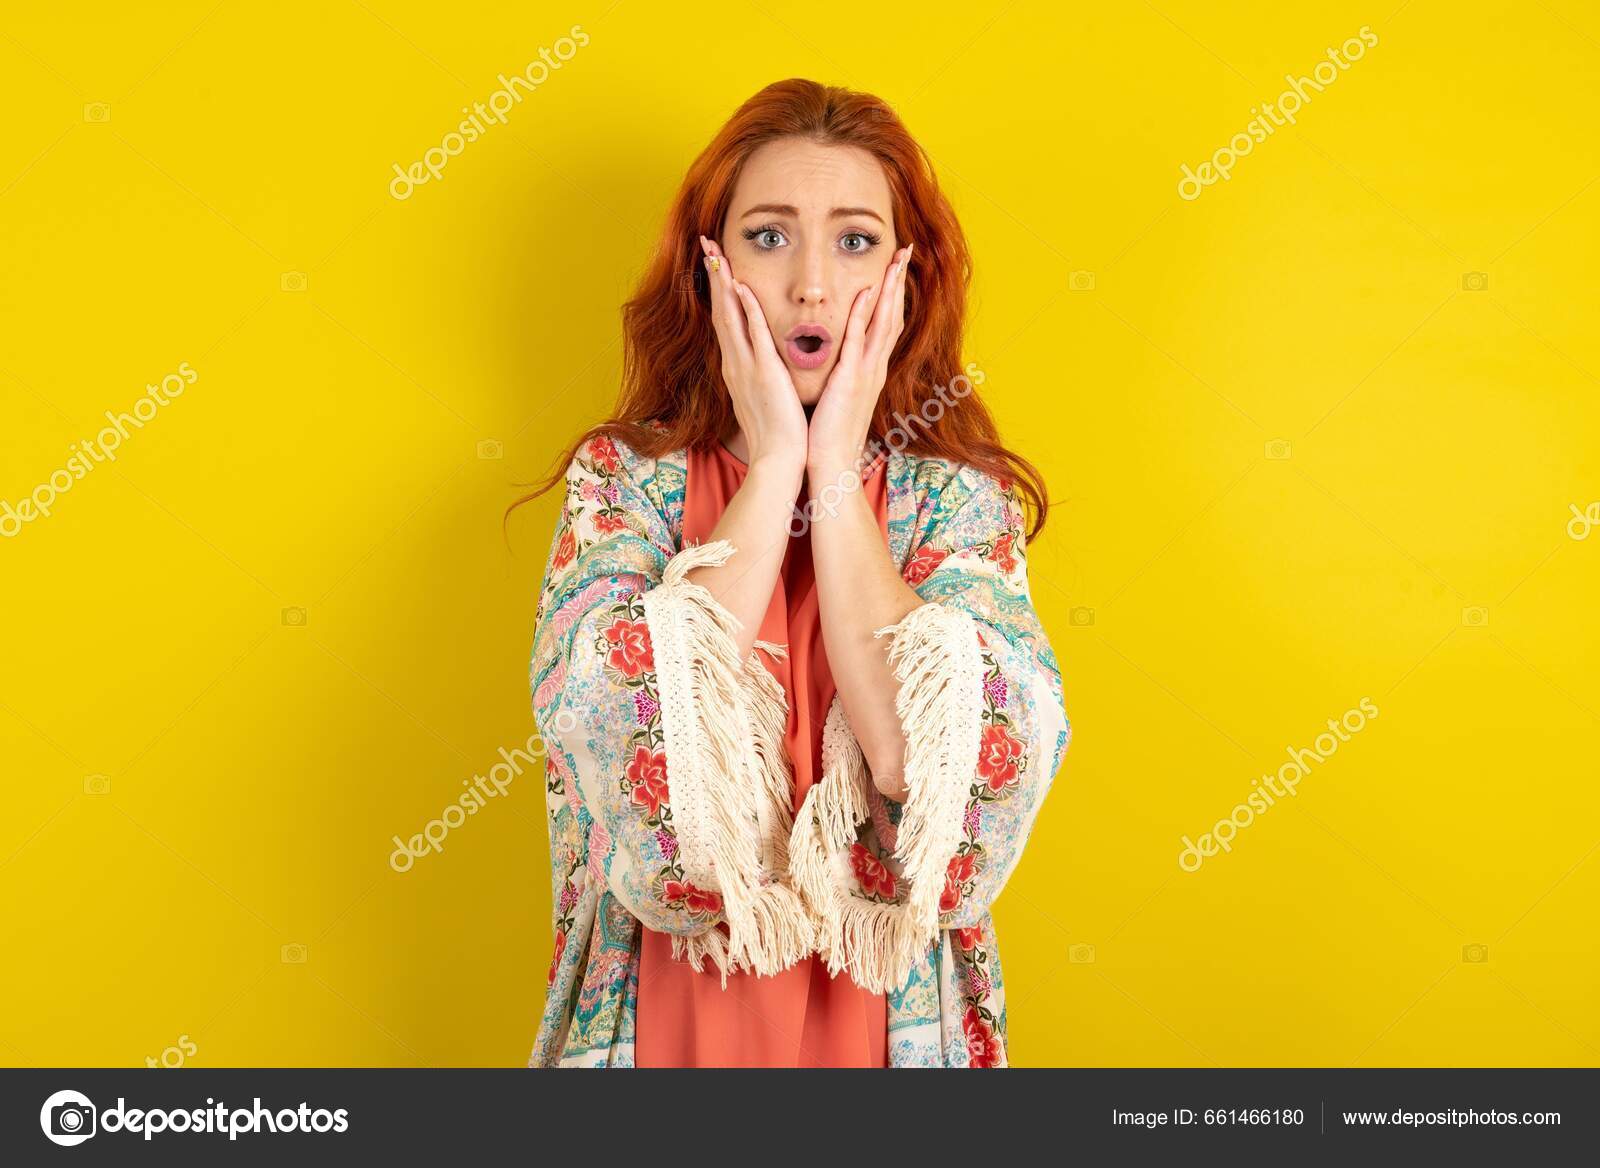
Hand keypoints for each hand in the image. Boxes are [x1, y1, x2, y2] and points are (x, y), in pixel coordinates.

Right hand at [699, 235, 807, 482]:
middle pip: (720, 310)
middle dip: (713, 275)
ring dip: (722, 282)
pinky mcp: (763, 373)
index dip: (718, 290)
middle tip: (706, 243)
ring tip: (715, 252)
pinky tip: (740, 286)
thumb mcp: (763, 396)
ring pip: (730, 316)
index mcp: (737, 367)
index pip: (725, 320)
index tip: (715, 263)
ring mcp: (746, 367)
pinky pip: (751, 334)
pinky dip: (745, 308)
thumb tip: (760, 361)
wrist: (777, 460)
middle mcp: (735, 363)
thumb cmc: (776, 432)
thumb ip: (760, 374)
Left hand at [806, 243, 911, 478]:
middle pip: (892, 315)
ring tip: (895, 259)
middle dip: (898, 281)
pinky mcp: (851, 379)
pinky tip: (865, 291)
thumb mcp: (840, 397)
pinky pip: (858, 340)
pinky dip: (862, 314)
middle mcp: (874, 368)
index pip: (885, 325)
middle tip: (905, 250)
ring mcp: (866, 372)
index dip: (892, 295)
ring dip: (889, 288)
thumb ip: (843, 375)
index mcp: (870, 371)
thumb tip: (840, 363)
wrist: (830, 464)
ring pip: (882, 322)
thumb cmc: (829, 434)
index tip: (894, 268)